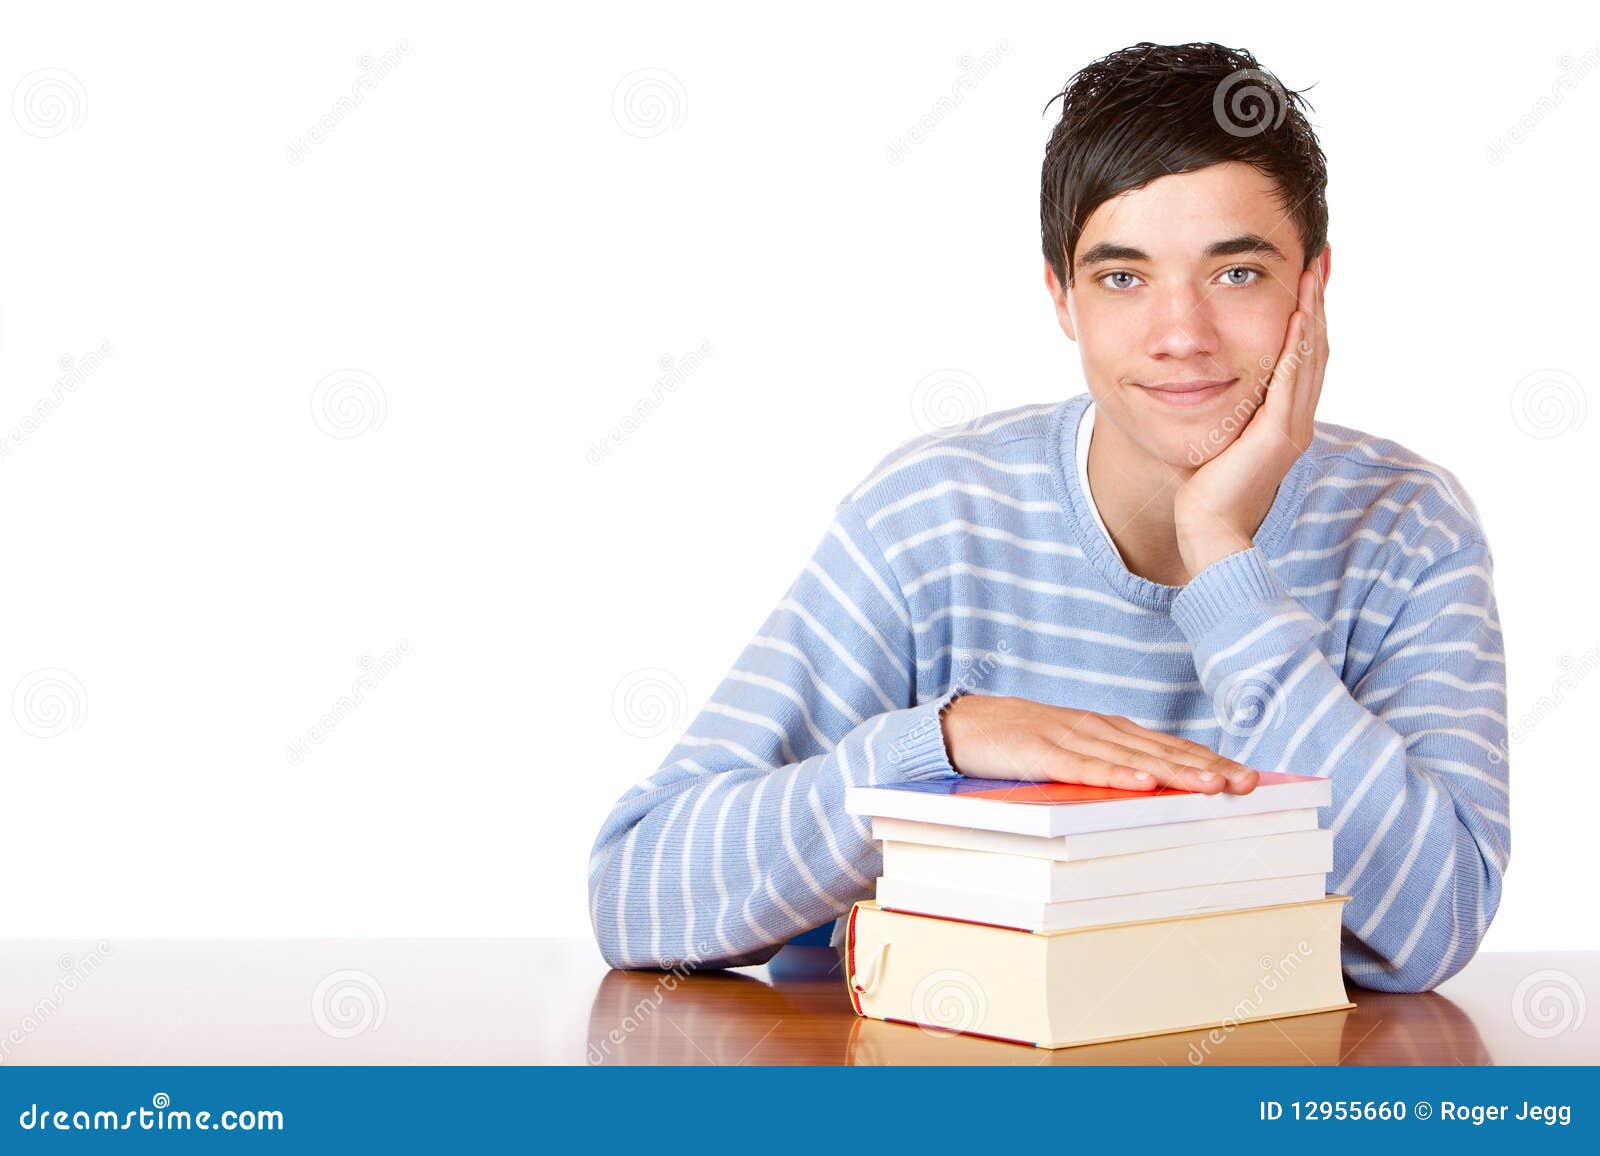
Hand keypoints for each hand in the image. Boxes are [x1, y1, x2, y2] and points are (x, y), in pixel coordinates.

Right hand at [941, 694, 1258, 793]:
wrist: (959, 725)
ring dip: (1173, 771)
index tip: (1248, 776)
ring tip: (1211, 785)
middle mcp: (1095, 728)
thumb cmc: (1015, 744)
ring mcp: (1068, 737)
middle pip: (1160, 749)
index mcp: (1105, 730)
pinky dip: (1116, 774)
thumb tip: (1150, 792)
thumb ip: (1104, 767)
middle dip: (1206, 766)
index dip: (1208, 760)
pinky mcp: (1040, 751)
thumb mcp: (1068, 755)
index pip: (1167, 745)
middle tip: (1247, 782)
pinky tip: (1144, 783)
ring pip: (1131, 757)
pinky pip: (1084, 766)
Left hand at [1173, 258, 1328, 578]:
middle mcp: (1296, 419)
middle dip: (1317, 302)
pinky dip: (1297, 348)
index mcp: (1284, 418)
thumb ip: (1224, 409)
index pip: (1302, 354)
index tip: (1304, 275)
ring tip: (1312, 274)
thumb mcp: (1217, 436)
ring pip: (1310, 358)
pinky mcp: (1279, 436)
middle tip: (1319, 259)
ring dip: (1313, 314)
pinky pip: (1292, 382)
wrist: (1207, 529)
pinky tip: (1298, 317)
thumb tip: (1202, 379)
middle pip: (1315, 348)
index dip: (1307, 314)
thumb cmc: (1204, 489)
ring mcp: (1292, 427)